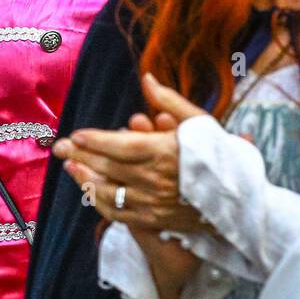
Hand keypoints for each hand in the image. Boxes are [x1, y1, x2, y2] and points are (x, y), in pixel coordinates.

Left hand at [55, 73, 208, 230]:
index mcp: (166, 152)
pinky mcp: (153, 220)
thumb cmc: (221, 156)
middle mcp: (156, 179)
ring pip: (109, 191)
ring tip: (70, 167)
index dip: (95, 140)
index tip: (76, 134)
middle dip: (81, 156)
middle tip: (59, 148)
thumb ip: (170, 101)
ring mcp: (153, 203)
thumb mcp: (200, 123)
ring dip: (85, 178)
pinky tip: (89, 191)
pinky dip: (100, 202)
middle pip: (108, 167)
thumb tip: (147, 78)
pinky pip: (118, 213)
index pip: (121, 145)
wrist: (240, 201)